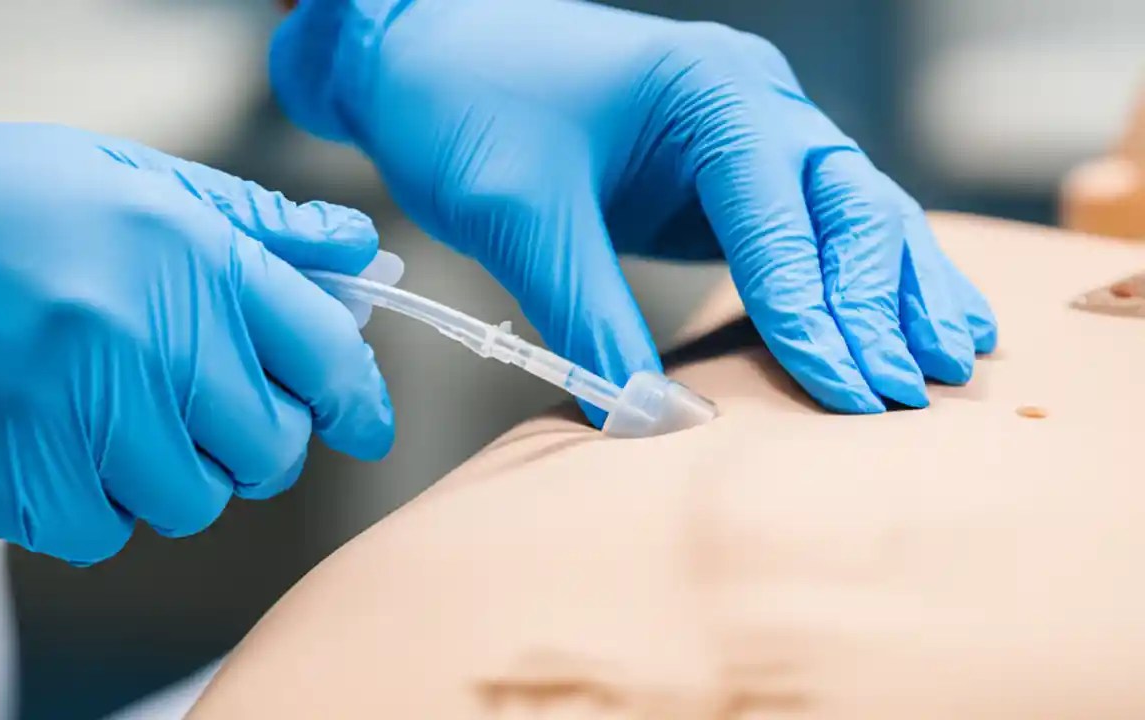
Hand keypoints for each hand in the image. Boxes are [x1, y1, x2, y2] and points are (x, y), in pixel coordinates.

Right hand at [0, 112, 392, 562]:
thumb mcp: (136, 177)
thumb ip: (257, 223)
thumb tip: (354, 251)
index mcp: (195, 254)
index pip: (327, 350)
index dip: (360, 399)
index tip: (365, 424)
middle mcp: (152, 335)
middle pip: (269, 450)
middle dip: (251, 441)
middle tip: (202, 408)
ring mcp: (84, 412)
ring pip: (190, 500)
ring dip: (165, 473)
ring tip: (105, 410)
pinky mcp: (18, 476)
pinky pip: (103, 532)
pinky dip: (89, 504)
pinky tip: (50, 441)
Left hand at [270, 0, 996, 418]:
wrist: (422, 58)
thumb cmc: (466, 106)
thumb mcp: (518, 212)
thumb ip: (588, 314)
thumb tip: (649, 421)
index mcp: (709, 89)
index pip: (783, 209)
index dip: (814, 307)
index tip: (843, 390)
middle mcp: (751, 103)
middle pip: (848, 204)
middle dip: (878, 303)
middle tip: (909, 392)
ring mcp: (747, 137)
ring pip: (852, 212)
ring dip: (898, 289)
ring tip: (952, 362)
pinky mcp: (726, 178)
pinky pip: (809, 229)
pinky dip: (858, 278)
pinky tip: (906, 321)